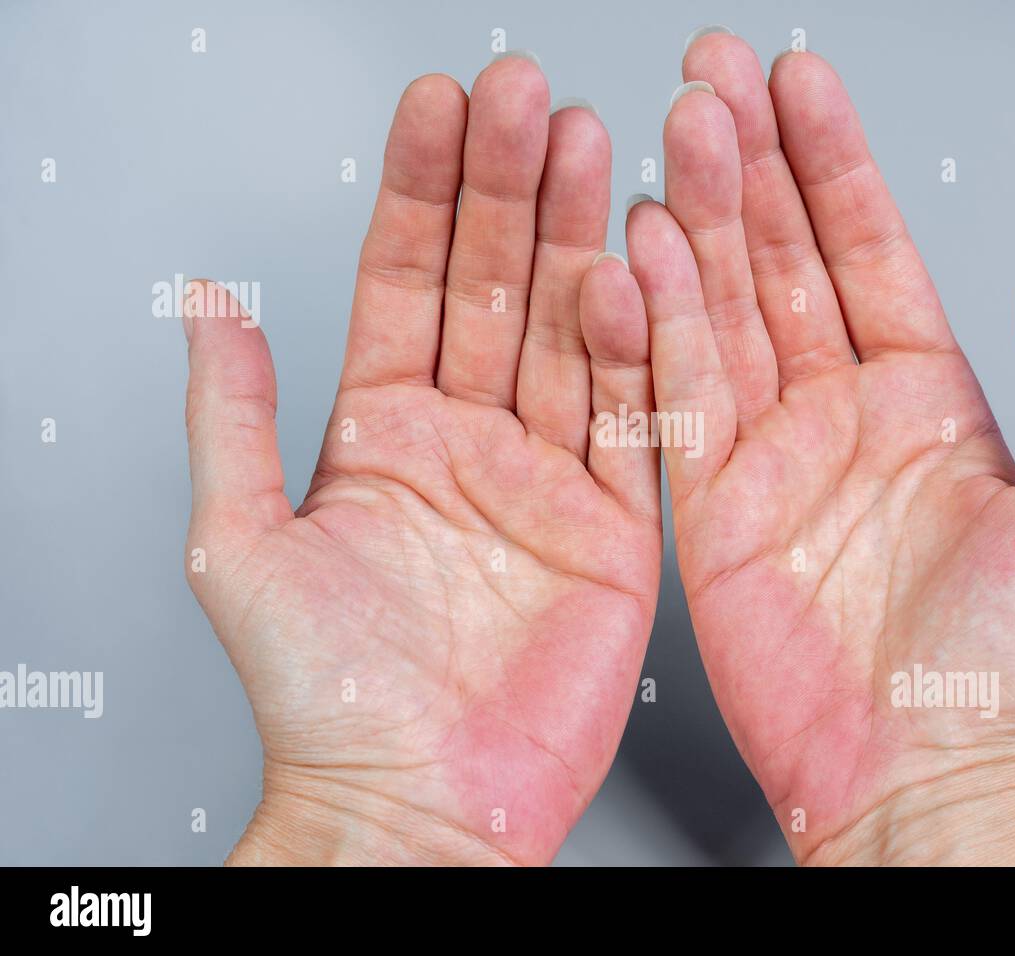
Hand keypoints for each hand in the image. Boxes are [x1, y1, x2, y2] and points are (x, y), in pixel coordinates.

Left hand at [181, 57, 659, 864]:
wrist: (421, 803)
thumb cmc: (329, 697)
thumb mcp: (242, 543)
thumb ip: (233, 416)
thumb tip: (206, 304)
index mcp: (384, 434)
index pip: (406, 282)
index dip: (423, 191)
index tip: (443, 107)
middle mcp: (470, 442)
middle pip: (495, 287)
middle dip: (511, 187)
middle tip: (529, 97)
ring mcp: (547, 475)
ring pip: (567, 331)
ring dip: (579, 237)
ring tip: (592, 145)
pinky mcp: (614, 523)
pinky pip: (627, 417)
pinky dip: (632, 344)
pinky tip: (634, 266)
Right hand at [626, 33, 1014, 864]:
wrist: (921, 769)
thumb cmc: (1006, 662)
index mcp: (925, 397)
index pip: (868, 248)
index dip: (831, 162)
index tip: (796, 83)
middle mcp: (839, 411)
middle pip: (781, 260)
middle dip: (744, 166)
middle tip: (709, 82)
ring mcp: (769, 452)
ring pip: (719, 312)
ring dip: (692, 224)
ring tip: (667, 139)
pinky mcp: (711, 505)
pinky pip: (673, 398)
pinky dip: (651, 326)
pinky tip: (634, 256)